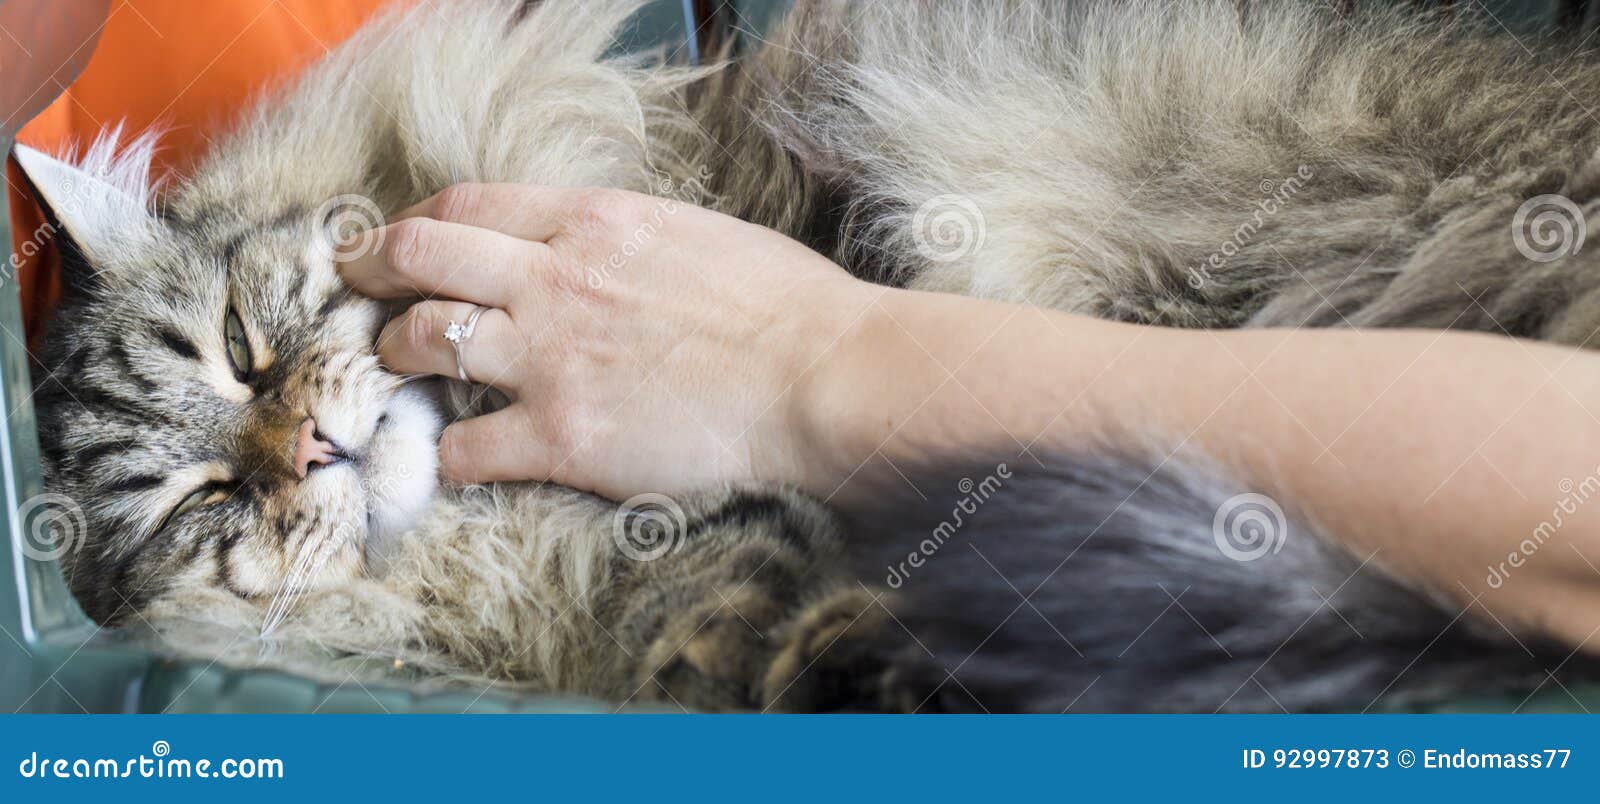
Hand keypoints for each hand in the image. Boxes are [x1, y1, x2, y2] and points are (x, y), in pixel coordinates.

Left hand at [340, 184, 873, 499]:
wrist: (826, 378)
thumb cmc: (788, 309)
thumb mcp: (696, 235)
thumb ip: (624, 240)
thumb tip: (594, 254)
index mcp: (594, 221)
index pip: (468, 205)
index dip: (416, 222)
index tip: (401, 240)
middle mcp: (554, 279)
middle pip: (421, 257)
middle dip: (372, 270)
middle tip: (355, 289)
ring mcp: (551, 359)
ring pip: (424, 342)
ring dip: (395, 355)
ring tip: (393, 369)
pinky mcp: (562, 439)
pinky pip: (466, 447)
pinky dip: (447, 454)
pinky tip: (452, 459)